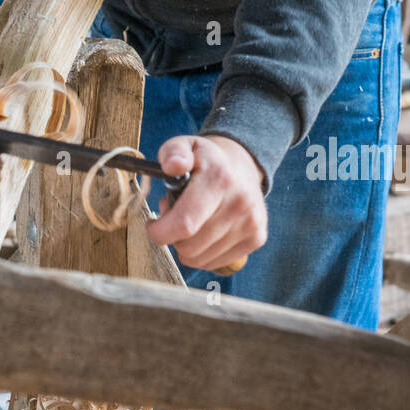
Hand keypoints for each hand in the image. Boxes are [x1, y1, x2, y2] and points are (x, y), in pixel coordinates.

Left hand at [145, 134, 267, 271]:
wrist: (242, 165)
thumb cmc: (204, 160)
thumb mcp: (184, 145)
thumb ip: (173, 152)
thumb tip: (173, 166)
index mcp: (219, 179)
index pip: (184, 223)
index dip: (160, 232)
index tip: (153, 225)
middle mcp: (240, 203)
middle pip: (189, 247)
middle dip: (172, 237)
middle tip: (174, 217)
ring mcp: (251, 223)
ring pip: (201, 259)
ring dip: (187, 246)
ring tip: (191, 221)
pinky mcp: (257, 238)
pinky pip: (215, 263)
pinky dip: (203, 253)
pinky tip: (204, 232)